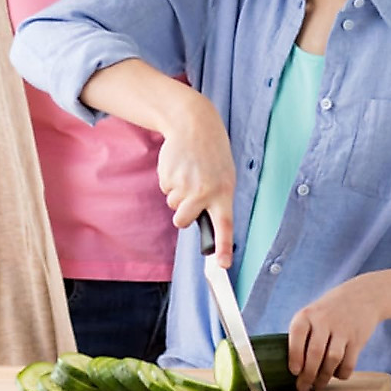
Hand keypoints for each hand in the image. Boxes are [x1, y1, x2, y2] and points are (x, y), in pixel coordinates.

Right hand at [157, 91, 236, 265]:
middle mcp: (204, 192)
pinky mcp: (168, 178)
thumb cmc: (212, 153)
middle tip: (190, 193)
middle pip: (182, 221)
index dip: (224, 248)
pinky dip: (169, 181)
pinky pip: (165, 190)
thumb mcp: (223, 175)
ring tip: (187, 172)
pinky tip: (179, 166)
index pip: (225, 226)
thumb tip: (205, 223)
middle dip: (182, 213)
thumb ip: (216, 199)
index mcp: (223, 193)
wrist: (193, 125)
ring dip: (176, 194)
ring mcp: (184, 186)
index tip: (223, 266)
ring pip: (172, 205)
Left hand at [288, 277, 383, 390]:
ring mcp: (342, 329)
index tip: (294, 371)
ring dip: (324, 377)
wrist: (362, 297)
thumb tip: (293, 369)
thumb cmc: (329, 311)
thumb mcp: (311, 314)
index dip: (294, 355)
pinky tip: (336, 375)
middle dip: (308, 375)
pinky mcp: (357, 339)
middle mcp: (324, 320)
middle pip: (315, 352)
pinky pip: (349, 363)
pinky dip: (342, 374)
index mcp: (307, 315)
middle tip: (303, 387)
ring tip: (318, 385)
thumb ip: (303, 335)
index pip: (297, 335)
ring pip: (332, 359)